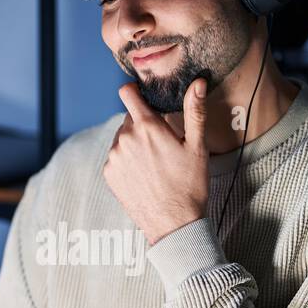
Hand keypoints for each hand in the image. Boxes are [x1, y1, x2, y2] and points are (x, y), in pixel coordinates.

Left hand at [103, 77, 208, 245]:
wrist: (174, 224)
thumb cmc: (189, 185)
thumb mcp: (197, 147)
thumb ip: (194, 111)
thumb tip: (198, 83)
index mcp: (147, 127)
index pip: (127, 93)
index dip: (136, 92)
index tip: (145, 99)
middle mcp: (125, 139)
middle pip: (130, 119)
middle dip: (144, 125)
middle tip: (163, 145)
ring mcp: (114, 157)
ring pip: (123, 138)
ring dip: (135, 144)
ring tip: (155, 164)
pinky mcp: (109, 174)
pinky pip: (117, 157)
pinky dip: (127, 161)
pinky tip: (144, 175)